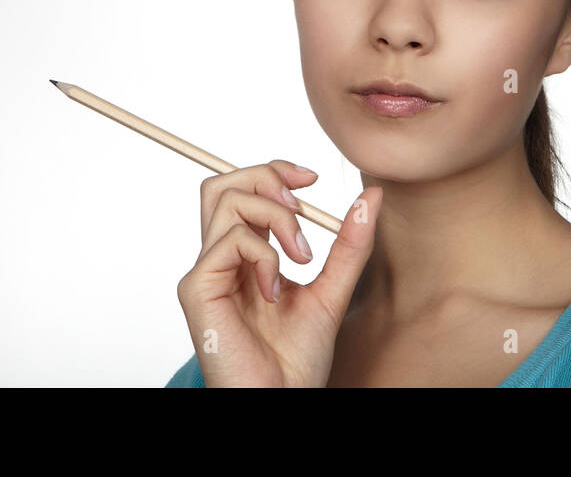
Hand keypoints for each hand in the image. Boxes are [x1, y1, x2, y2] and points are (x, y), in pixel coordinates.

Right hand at [176, 160, 381, 386]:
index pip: (243, 188)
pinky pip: (230, 241)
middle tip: (302, 207)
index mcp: (245, 256)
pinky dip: (265, 254)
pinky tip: (276, 289)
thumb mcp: (334, 289)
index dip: (275, 170)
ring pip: (225, 199)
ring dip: (275, 216)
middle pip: (223, 183)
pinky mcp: (198, 289)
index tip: (312, 179)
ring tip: (301, 257)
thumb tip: (373, 195)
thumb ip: (350, 244)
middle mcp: (220, 259)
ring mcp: (206, 272)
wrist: (282, 401)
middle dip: (267, 177)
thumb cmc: (298, 358)